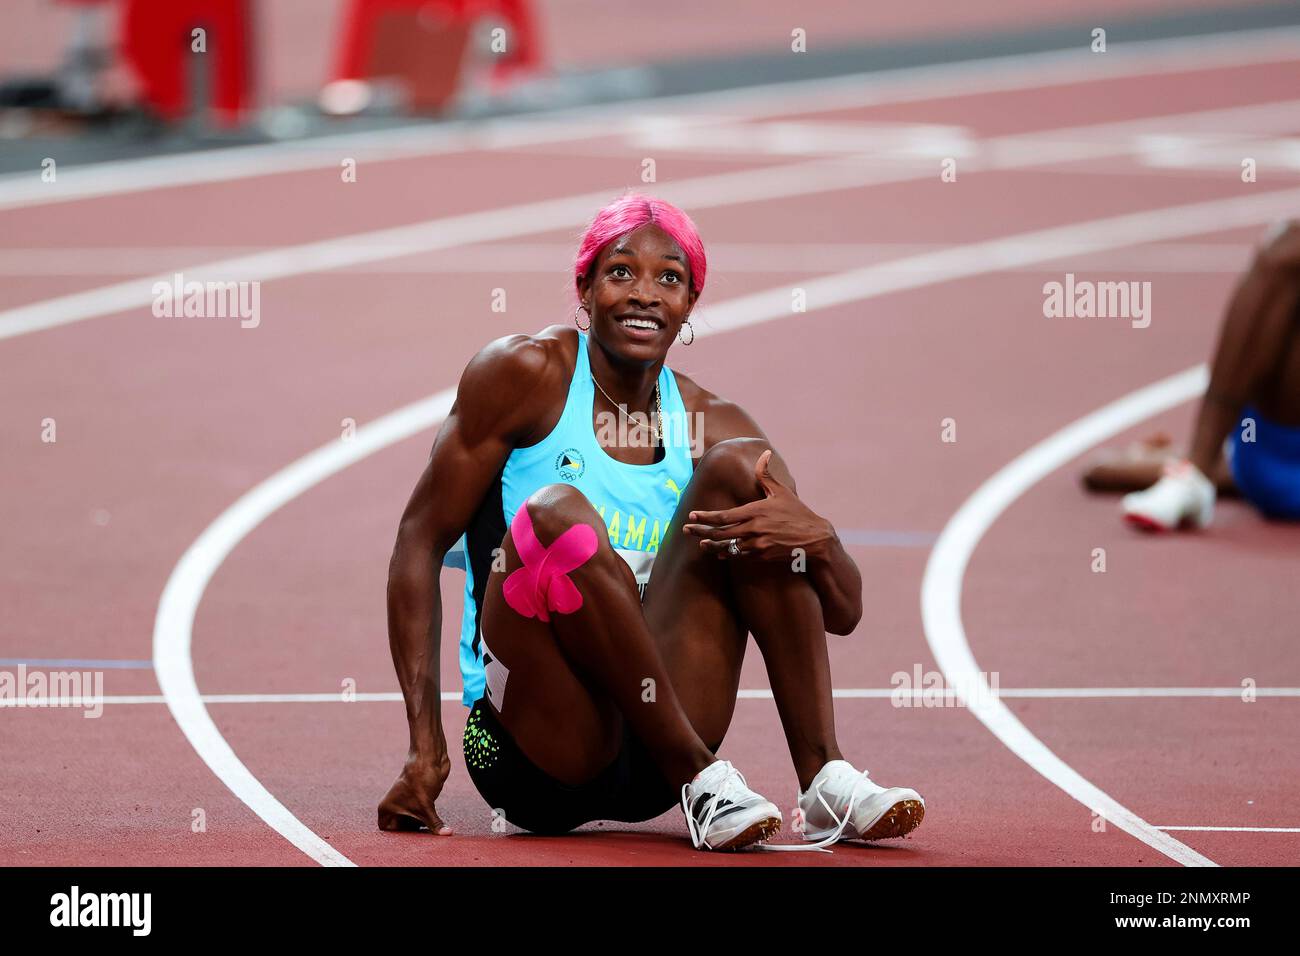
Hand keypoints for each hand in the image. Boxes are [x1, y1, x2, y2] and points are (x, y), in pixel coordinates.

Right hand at [378, 737, 453, 834]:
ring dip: (424, 829)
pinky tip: (440, 827)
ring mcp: (408, 803)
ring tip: (433, 835)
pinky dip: (431, 822)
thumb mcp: (426, 807)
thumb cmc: (420, 779)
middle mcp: (396, 806)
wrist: (430, 758)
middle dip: (414, 834)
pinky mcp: (421, 800)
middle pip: (402, 829)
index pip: (387, 830)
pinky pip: (424, 817)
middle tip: (425, 841)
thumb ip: (434, 824)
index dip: (398, 835)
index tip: (410, 839)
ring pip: (415, 823)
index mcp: (387, 808)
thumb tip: (447, 835)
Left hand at [682, 449, 834, 560]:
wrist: (815, 539)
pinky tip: (719, 553)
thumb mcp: (781, 492)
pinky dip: (728, 554)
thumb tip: (764, 453)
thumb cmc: (797, 513)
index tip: (692, 515)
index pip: (724, 515)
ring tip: (700, 542)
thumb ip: (766, 475)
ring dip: (712, 545)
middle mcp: (754, 529)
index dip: (706, 516)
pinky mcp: (763, 556)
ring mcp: (758, 544)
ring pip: (728, 547)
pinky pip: (740, 556)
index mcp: (756, 511)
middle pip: (721, 532)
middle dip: (701, 531)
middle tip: (686, 529)